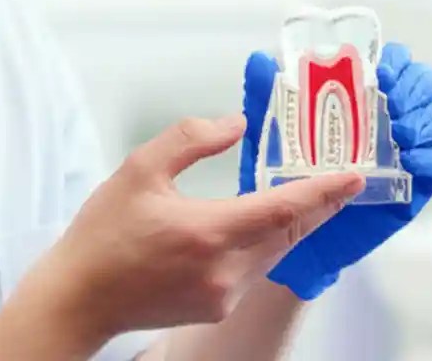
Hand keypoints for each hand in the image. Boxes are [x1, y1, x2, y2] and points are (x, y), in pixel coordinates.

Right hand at [0, 116, 364, 359]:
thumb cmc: (103, 235)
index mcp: (209, 232)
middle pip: (290, 232)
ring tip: (308, 195)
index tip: (354, 176)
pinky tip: (262, 225)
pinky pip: (254, 269)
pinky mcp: (216, 307)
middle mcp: (225, 269)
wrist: (78, 299)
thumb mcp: (140, 170)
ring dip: (293, 224)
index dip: (324, 191)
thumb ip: (191, 139)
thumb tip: (236, 125)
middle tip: (343, 180)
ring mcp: (222, 294)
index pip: (284, 208)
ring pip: (275, 252)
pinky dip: (267, 243)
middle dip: (319, 205)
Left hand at [238, 42, 431, 299]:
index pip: (393, 63)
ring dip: (425, 123)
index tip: (381, 73)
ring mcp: (404, 153)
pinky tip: (412, 162)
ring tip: (400, 136)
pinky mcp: (414, 186)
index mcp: (358, 97)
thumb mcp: (270, 132)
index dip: (395, 61)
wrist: (287, 235)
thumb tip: (259, 59)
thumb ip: (265, 94)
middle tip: (394, 106)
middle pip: (422, 87)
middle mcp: (387, 119)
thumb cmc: (281, 175)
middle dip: (415, 90)